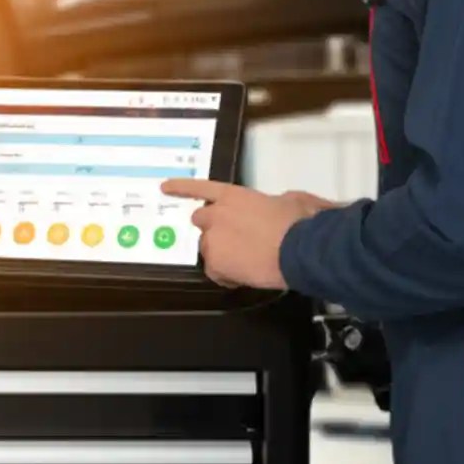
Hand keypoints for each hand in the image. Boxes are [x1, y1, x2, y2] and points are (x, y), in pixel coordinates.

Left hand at [161, 180, 334, 289]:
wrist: (298, 249)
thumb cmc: (298, 222)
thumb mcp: (292, 200)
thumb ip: (275, 201)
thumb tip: (280, 205)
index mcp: (233, 196)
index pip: (200, 188)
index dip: (181, 187)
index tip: (165, 187)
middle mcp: (217, 214)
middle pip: (199, 220)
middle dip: (211, 228)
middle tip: (233, 239)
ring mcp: (213, 239)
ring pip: (208, 248)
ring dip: (221, 253)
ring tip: (246, 261)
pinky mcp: (215, 263)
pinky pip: (214, 271)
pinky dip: (225, 275)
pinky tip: (243, 275)